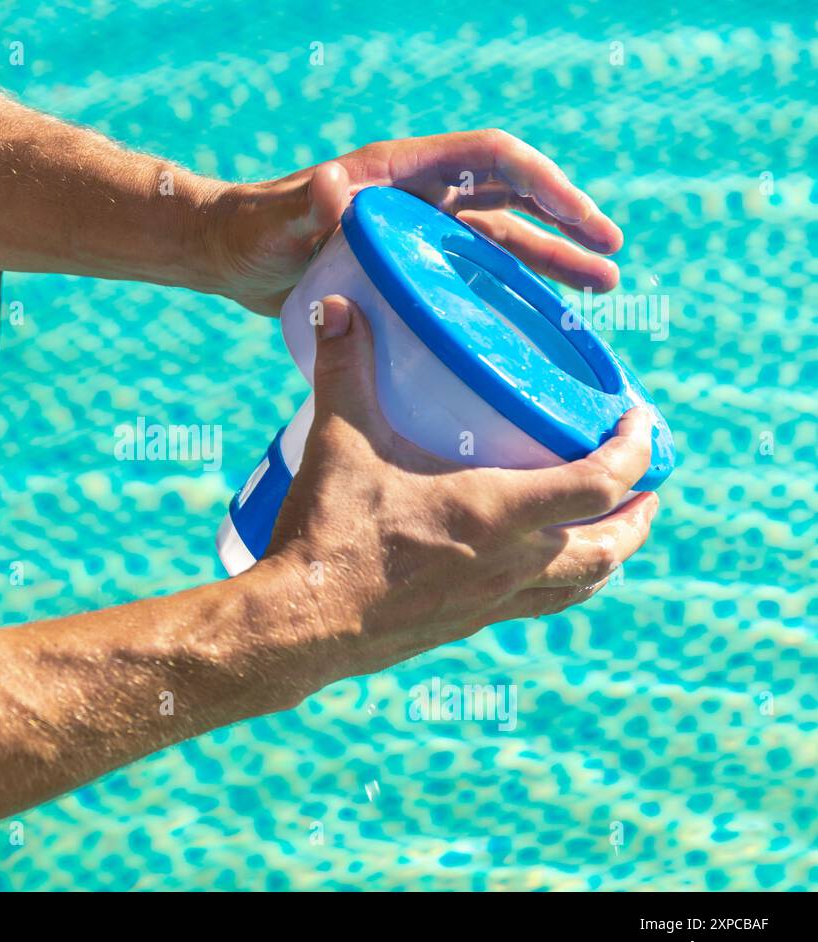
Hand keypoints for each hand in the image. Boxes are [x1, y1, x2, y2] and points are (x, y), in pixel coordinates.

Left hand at [204, 130, 624, 315]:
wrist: (230, 257)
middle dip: (564, 225)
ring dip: (548, 263)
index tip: (581, 217)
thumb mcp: (277, 222)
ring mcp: (418, 235)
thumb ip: (306, 207)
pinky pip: (470, 278)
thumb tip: (332, 184)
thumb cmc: (251, 232)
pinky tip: (534, 324)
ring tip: (601, 291)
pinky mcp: (407, 271)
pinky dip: (505, 295)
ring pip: (499, 243)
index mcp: (403, 174)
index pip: (491, 160)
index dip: (542, 181)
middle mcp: (421, 199)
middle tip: (612, 259)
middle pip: (511, 201)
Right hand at [260, 296, 655, 689]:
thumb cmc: (329, 533)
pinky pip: (536, 606)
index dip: (635, 452)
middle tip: (646, 487)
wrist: (302, 624)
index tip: (639, 422)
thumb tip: (338, 309)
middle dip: (638, 515)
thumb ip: (345, 370)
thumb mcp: (340, 443)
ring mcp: (491, 600)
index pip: (601, 484)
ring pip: (581, 586)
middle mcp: (509, 562)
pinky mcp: (466, 624)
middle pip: (610, 547)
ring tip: (608, 530)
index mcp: (495, 512)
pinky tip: (535, 567)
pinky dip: (558, 584)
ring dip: (607, 556)